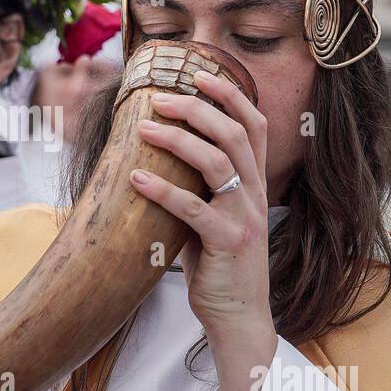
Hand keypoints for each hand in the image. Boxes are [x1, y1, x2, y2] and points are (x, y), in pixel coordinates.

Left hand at [129, 69, 273, 343]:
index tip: (200, 74)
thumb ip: (196, 188)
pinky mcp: (228, 242)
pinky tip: (136, 179)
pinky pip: (193, 210)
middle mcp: (255, 194)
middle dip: (196, 109)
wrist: (238, 316)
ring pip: (216, 163)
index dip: (231, 95)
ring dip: (177, 139)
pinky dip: (163, 190)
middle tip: (159, 99)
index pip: (253, 126)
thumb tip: (153, 159)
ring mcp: (244, 217)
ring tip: (142, 129)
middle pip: (233, 134)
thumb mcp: (210, 217)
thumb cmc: (218, 265)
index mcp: (255, 183)